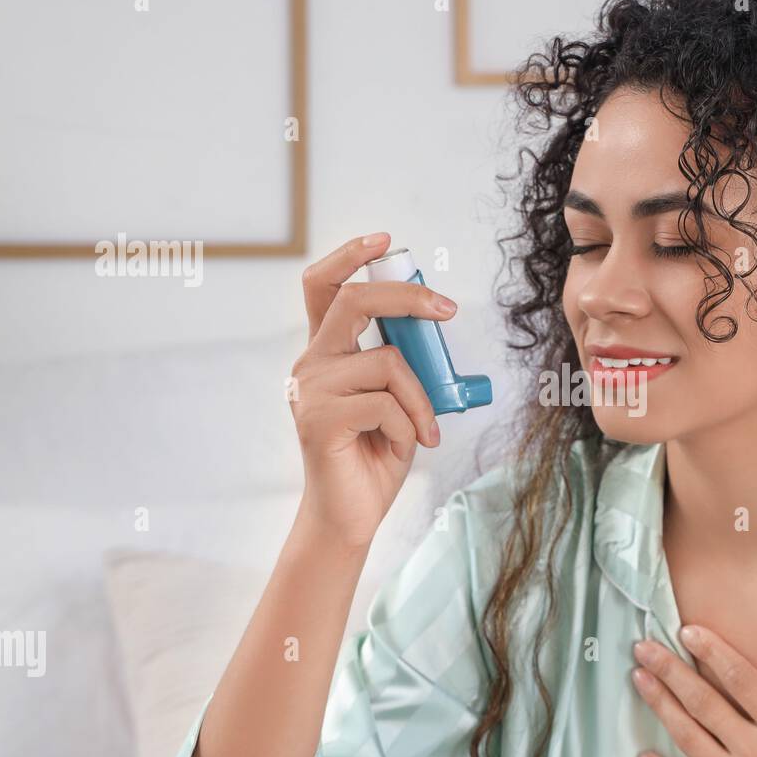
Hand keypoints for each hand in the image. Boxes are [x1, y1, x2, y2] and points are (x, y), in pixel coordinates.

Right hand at [289, 232, 457, 547]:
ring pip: (387, 361)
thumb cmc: (376, 456)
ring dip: (421, 399)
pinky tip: (402, 447)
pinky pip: (385, 402)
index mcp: (327, 353)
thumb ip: (401, 362)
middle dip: (407, 297)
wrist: (351, 515)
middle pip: (354, 300)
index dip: (350, 256)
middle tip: (447, 309)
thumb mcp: (396, 399)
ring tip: (420, 432)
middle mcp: (311, 363)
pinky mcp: (317, 419)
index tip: (385, 241)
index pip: (324, 288)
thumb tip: (432, 319)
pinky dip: (409, 425)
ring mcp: (309, 389)